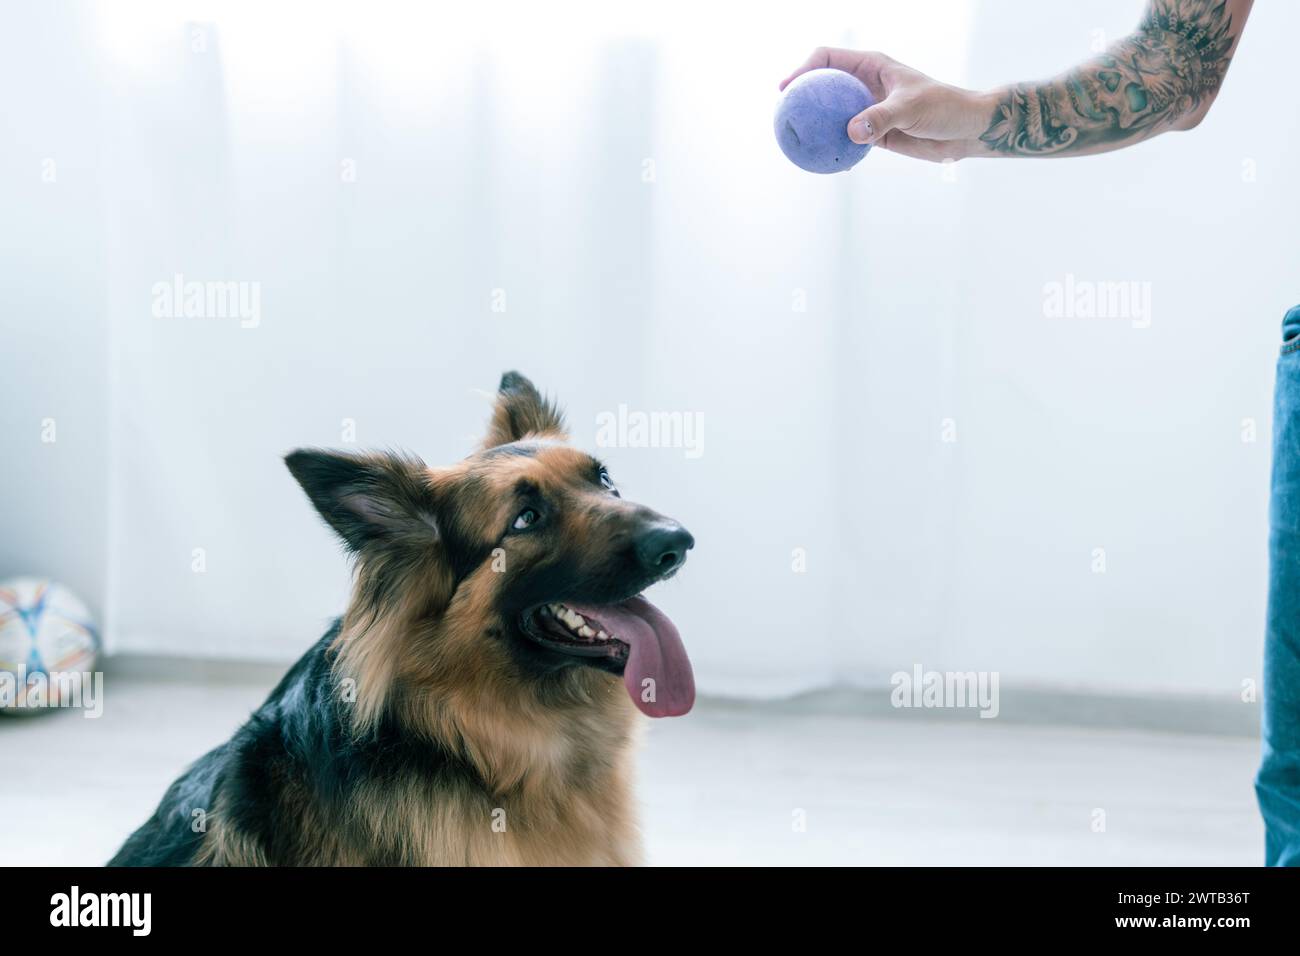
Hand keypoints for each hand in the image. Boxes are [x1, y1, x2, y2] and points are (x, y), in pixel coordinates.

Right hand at [780, 48, 996, 161]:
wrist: (964, 130)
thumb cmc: (944, 107)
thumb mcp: (911, 107)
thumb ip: (880, 117)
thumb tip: (850, 132)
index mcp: (871, 66)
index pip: (828, 58)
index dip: (803, 68)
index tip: (788, 88)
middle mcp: (866, 85)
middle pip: (823, 87)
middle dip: (801, 98)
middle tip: (782, 116)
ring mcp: (868, 110)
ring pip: (832, 116)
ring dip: (814, 127)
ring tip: (794, 141)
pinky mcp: (874, 134)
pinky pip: (845, 140)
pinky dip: (832, 148)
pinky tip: (822, 162)